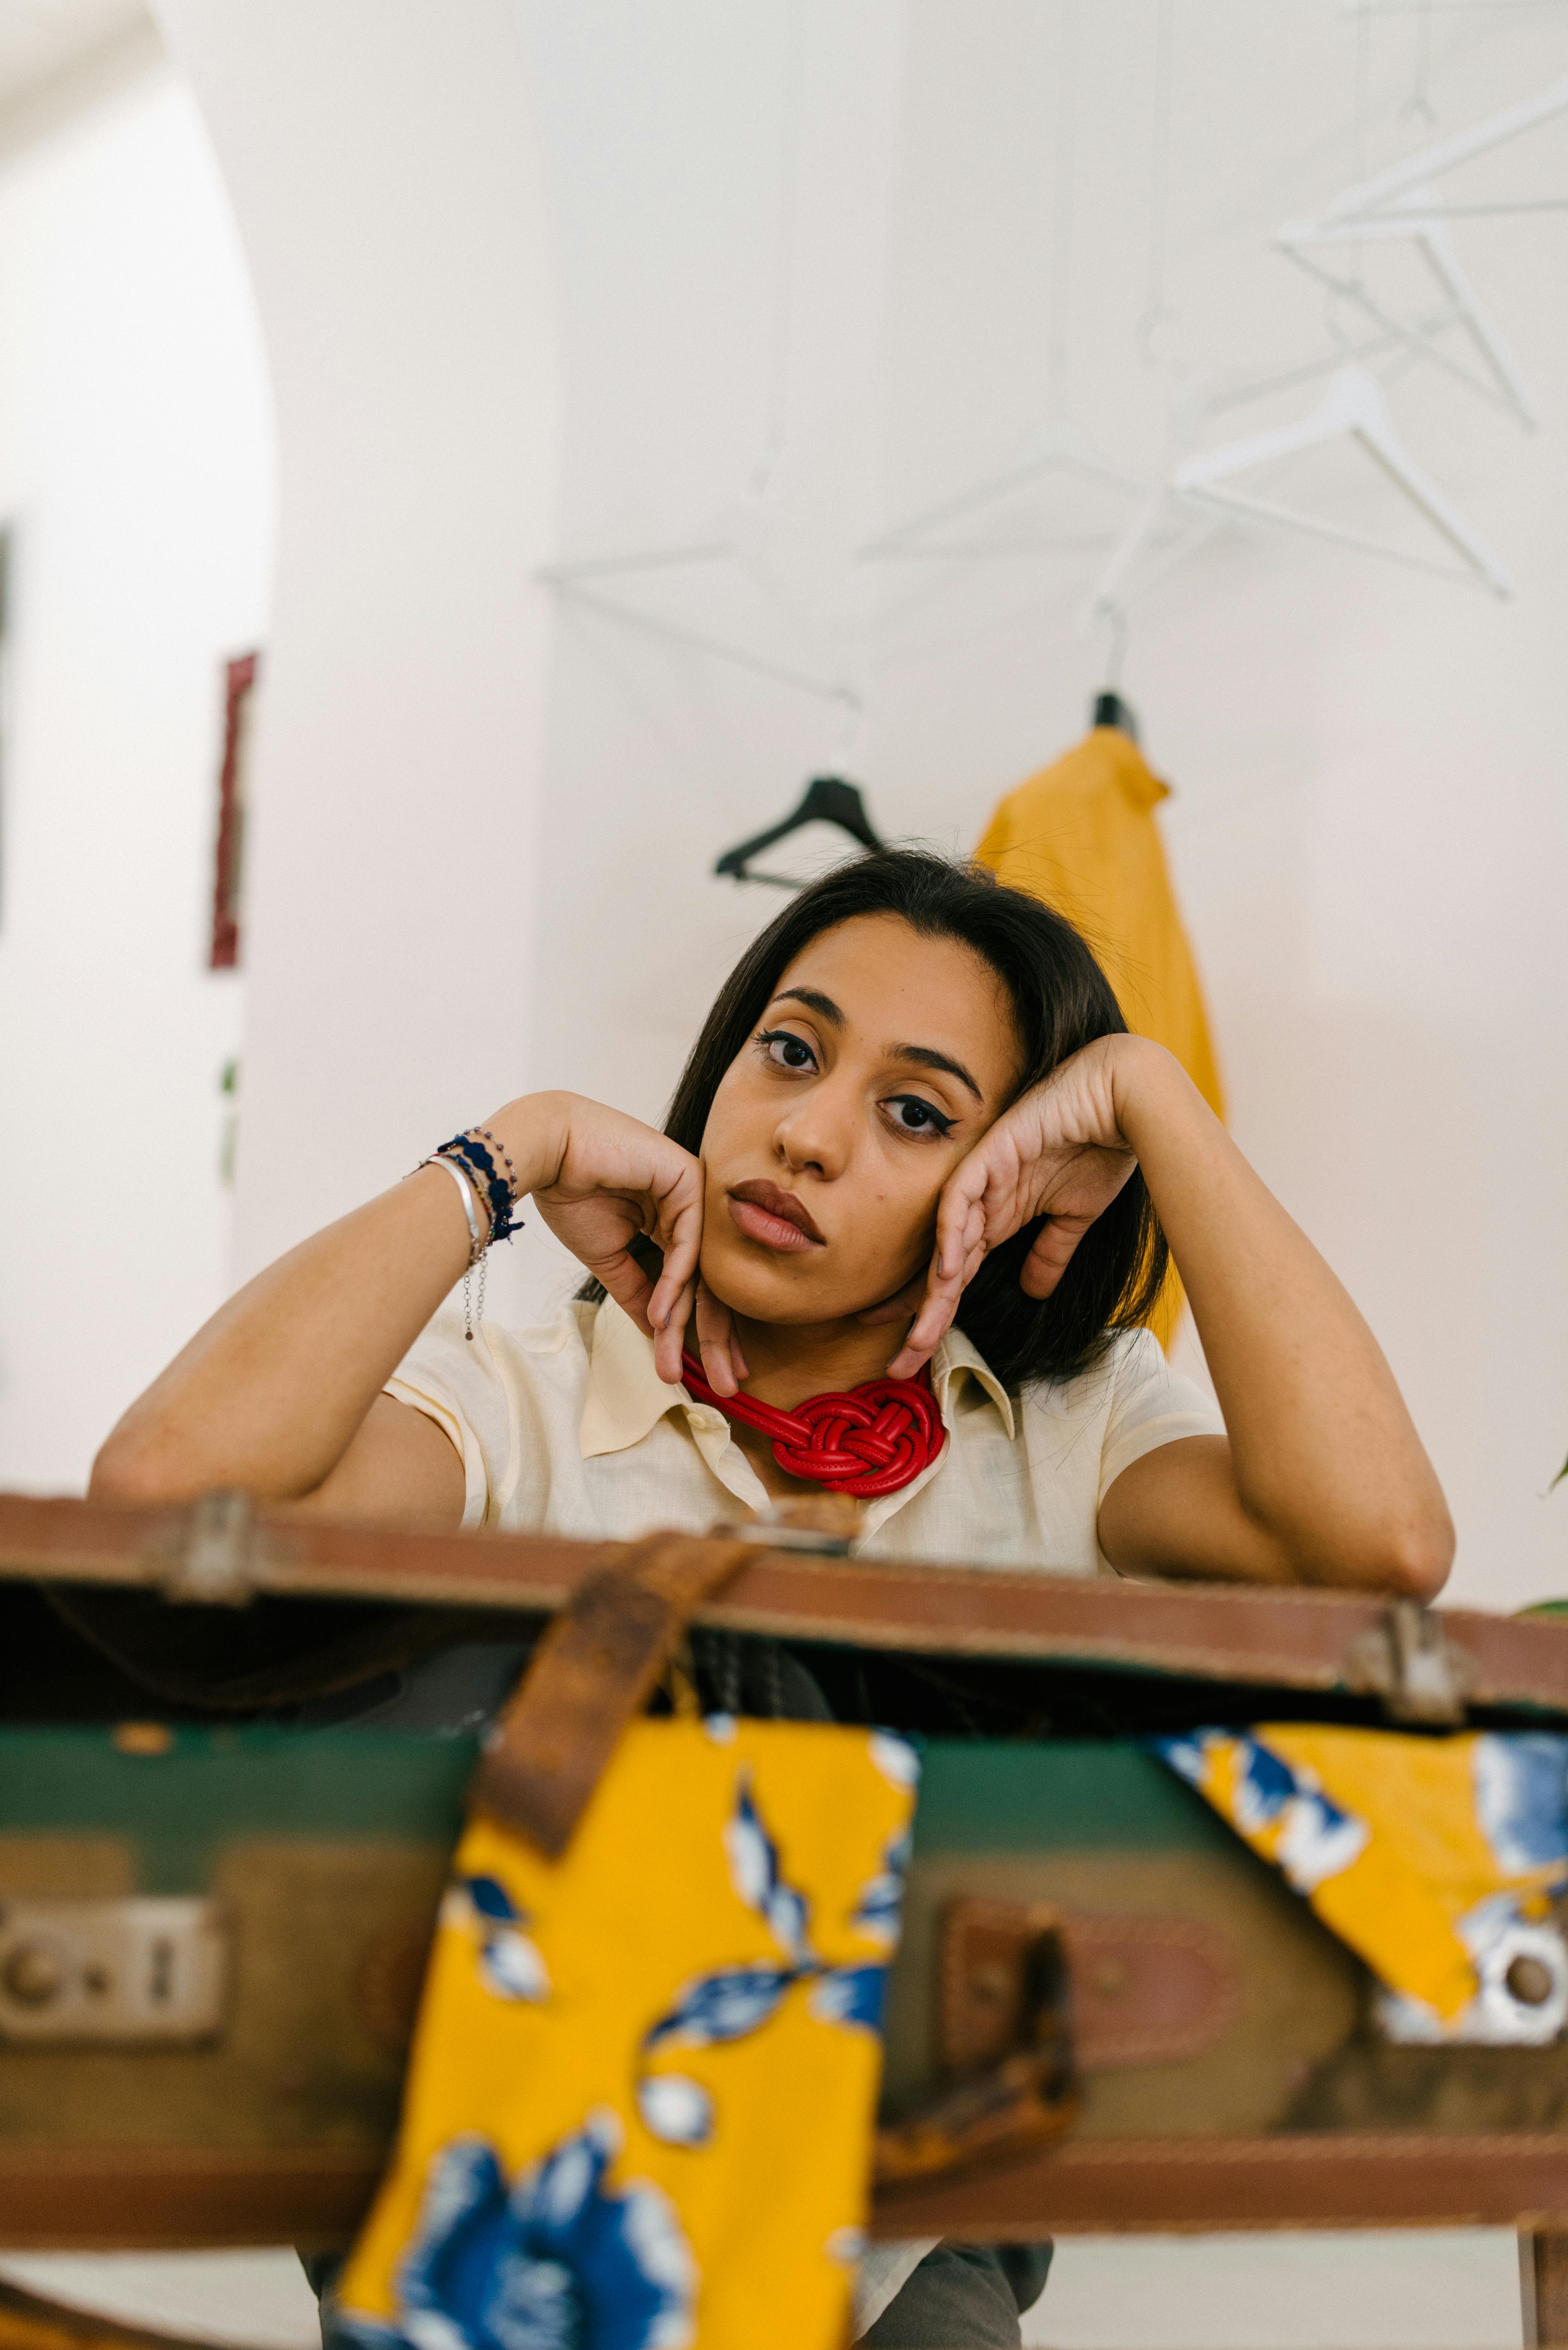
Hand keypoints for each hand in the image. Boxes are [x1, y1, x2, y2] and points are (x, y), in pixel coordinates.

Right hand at [505, 1093, 714, 1383]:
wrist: (548, 1150)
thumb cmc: (570, 1193)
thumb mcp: (609, 1258)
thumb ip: (638, 1292)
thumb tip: (659, 1333)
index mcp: (673, 1222)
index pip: (696, 1285)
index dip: (702, 1332)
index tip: (705, 1374)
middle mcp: (691, 1210)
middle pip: (711, 1283)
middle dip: (716, 1340)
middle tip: (727, 1385)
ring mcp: (695, 1194)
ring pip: (704, 1271)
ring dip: (695, 1325)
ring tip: (688, 1369)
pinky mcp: (689, 1180)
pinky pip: (686, 1246)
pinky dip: (674, 1285)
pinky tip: (662, 1319)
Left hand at [883, 1036, 1141, 1377]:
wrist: (1125, 1099)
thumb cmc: (1101, 1147)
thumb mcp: (1073, 1217)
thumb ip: (1049, 1252)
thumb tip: (1033, 1291)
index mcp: (998, 1218)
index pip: (954, 1274)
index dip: (930, 1312)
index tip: (912, 1353)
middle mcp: (982, 1204)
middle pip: (941, 1271)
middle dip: (919, 1319)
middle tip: (898, 1366)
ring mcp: (983, 1178)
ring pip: (945, 1244)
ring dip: (930, 1294)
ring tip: (917, 1337)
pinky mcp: (992, 1153)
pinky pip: (961, 1198)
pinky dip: (951, 1234)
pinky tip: (944, 1271)